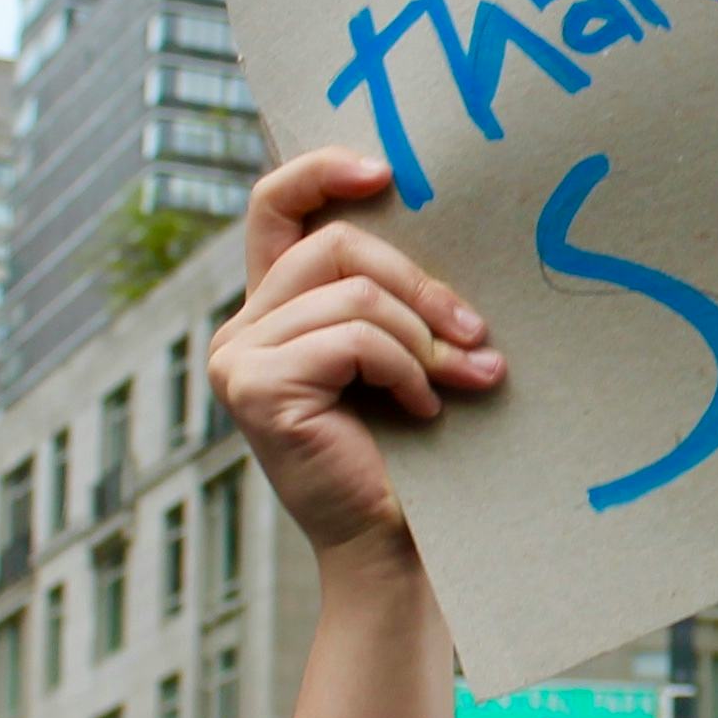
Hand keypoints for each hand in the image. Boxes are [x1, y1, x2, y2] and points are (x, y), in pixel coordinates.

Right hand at [209, 148, 502, 563]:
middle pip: (336, 244)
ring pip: (354, 294)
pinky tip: (424, 412)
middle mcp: (242, 329)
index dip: (322, 170)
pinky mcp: (257, 386)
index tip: (385, 169)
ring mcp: (240, 358)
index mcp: (273, 311)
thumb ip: (393, 294)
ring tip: (466, 379)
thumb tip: (445, 214)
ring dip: (425, 338)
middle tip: (477, 330)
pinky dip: (407, 371)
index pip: (275, 206)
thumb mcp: (401, 353)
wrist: (396, 548)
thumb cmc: (411, 453)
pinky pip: (354, 339)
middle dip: (420, 283)